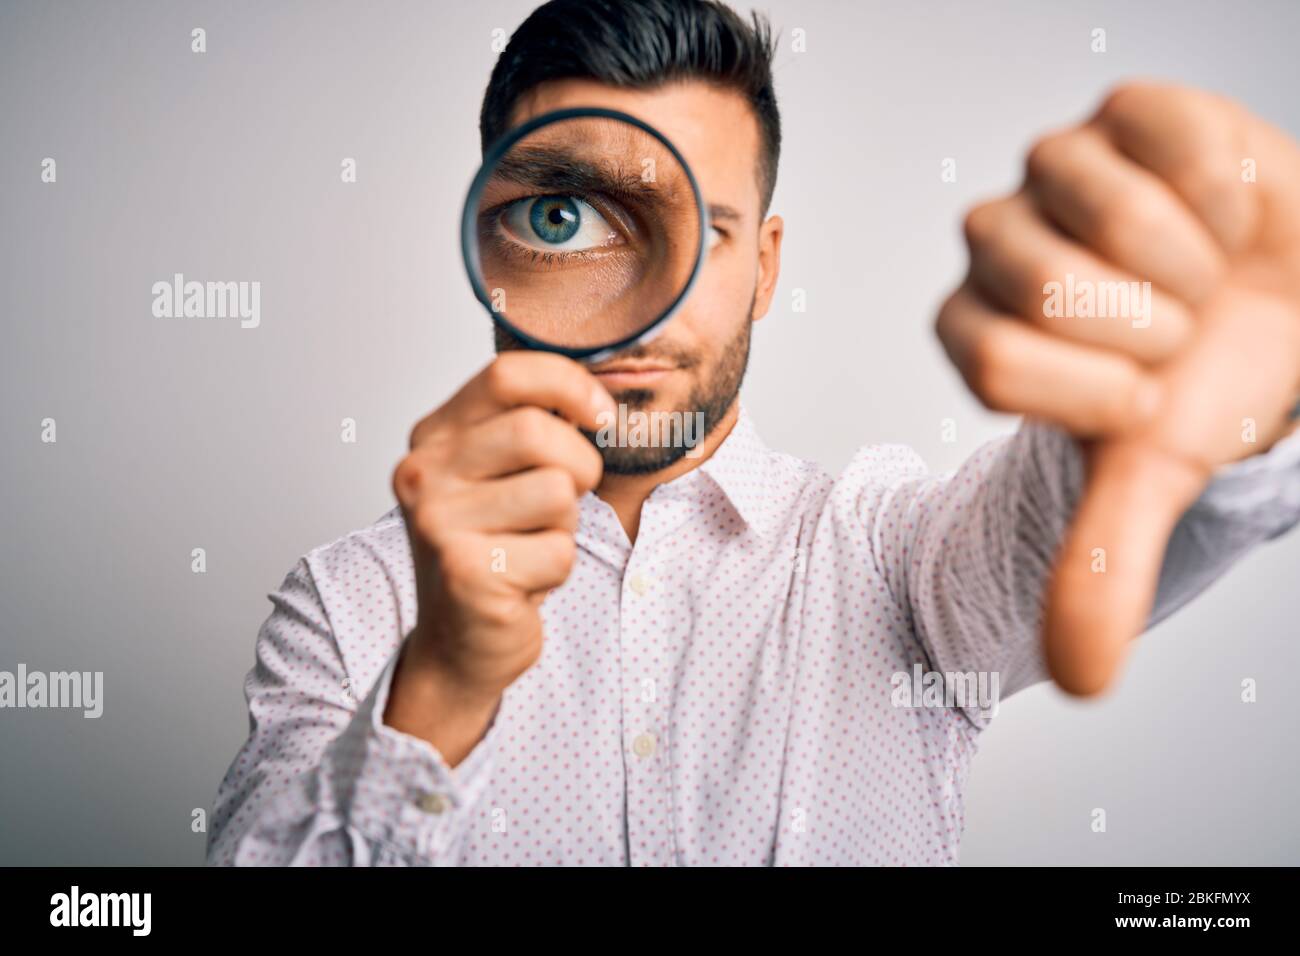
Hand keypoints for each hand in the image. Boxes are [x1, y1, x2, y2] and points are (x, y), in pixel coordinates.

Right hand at [385, 352, 614, 760]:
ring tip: (530, 545)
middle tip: (566, 500)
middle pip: (538, 431)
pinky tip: (522, 582)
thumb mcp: (500, 475)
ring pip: (557, 492)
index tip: (598, 415)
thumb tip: (599, 393)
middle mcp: (424, 472)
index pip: (507, 374)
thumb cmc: (493, 549)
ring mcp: (439, 523)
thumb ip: (530, 426)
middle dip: (579, 467)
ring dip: (564, 525)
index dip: (569, 386)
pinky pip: (558, 550)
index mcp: (434, 436)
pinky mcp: (466, 573)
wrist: (457, 643)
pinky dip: (556, 571)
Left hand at [937, 82, 1299, 694]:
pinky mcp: (1123, 114)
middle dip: (1144, 328)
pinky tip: (1225, 216)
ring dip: (1186, 262)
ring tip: (1203, 276)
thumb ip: (1101, 565)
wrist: (1283, 308)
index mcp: (975, 331)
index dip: (1092, 391)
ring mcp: (1053, 170)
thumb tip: (1082, 680)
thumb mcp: (1148, 475)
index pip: (992, 362)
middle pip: (1036, 284)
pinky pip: (1167, 140)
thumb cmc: (1200, 384)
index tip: (1146, 396)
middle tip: (1179, 333)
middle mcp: (993, 245)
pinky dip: (1224, 191)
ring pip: (1100, 209)